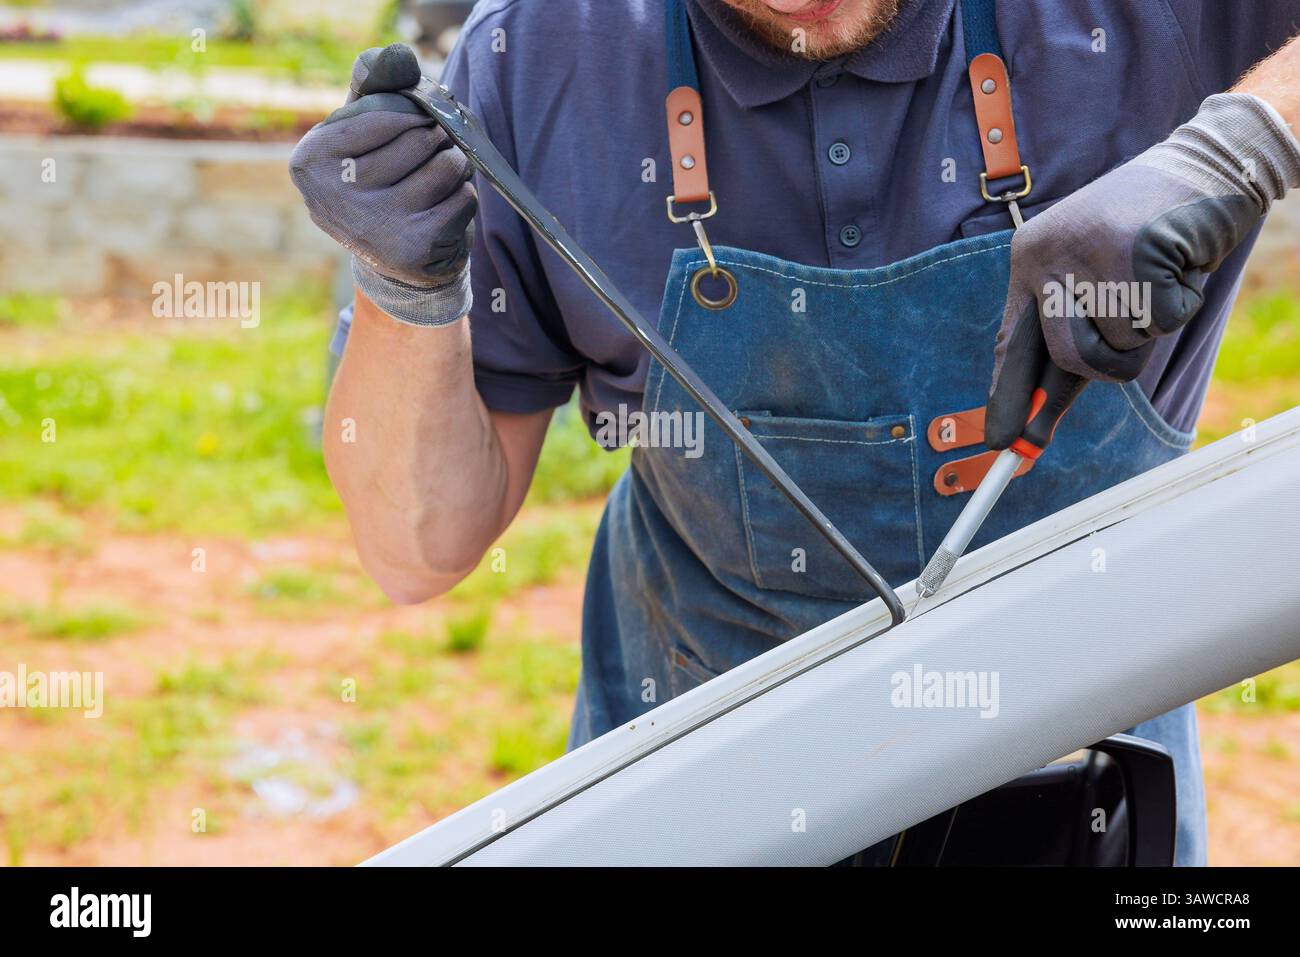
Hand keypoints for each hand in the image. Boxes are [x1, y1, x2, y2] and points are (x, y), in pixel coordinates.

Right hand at [289, 44, 476, 326]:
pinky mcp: (413, 249)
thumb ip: (374, 87)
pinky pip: (463, 199)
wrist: (392, 258)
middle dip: (436, 140)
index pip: (383, 112)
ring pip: (446, 166)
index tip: (414, 122)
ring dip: (455, 166)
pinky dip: (463, 198)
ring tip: (437, 178)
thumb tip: (400, 57)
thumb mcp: (361, 130)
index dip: (412, 112)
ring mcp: (375, 227)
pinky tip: (442, 209)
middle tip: (428, 154)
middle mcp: (334, 198)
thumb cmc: (377, 177)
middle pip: (419, 138)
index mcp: (310, 161)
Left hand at [985, 93, 1299, 448]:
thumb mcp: (1089, 278)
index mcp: (1028, 259)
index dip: (1007, 397)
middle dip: (1102, 365)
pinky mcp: (1140, 255)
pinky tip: (1178, 263)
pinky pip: (1162, 324)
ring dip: (1145, 329)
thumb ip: (1063, 341)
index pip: (1012, 344)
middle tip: (1124, 342)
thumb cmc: (1143, 231)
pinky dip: (1180, 303)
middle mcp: (1049, 256)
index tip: (1000, 441)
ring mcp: (1091, 256)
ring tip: (1153, 280)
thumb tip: (1032, 420)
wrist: (1204, 164)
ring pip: (1118, 346)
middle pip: (1068, 357)